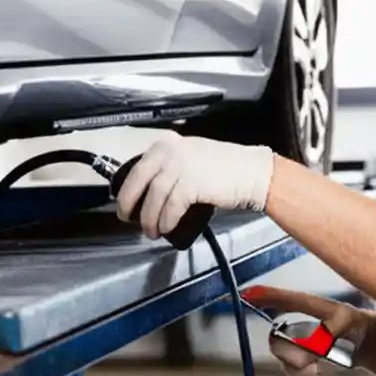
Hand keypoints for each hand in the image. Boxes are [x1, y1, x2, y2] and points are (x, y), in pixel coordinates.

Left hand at [115, 133, 273, 239]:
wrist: (252, 172)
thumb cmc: (226, 168)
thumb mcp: (191, 157)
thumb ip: (169, 167)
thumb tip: (149, 190)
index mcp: (167, 144)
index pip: (137, 167)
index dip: (126, 189)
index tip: (123, 203)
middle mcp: (171, 151)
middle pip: (139, 181)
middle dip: (129, 203)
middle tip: (127, 218)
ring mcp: (181, 166)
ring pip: (154, 197)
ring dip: (149, 218)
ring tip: (151, 231)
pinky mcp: (192, 183)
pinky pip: (171, 207)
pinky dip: (166, 220)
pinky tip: (167, 228)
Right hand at [243, 285, 374, 375]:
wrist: (369, 343)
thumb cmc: (357, 325)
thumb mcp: (344, 323)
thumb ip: (325, 332)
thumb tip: (310, 346)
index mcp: (306, 307)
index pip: (279, 299)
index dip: (262, 296)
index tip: (246, 294)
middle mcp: (299, 325)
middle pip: (275, 341)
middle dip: (288, 356)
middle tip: (307, 363)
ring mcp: (301, 343)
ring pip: (285, 361)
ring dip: (300, 371)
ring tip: (317, 371)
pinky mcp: (307, 359)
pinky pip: (296, 373)